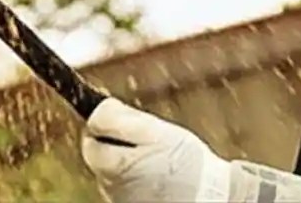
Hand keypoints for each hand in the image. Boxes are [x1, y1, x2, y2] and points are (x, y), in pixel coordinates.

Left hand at [80, 98, 300, 202]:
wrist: (211, 197)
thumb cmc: (186, 163)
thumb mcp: (155, 131)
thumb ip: (120, 118)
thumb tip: (98, 108)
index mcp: (114, 166)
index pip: (90, 139)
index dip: (105, 123)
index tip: (124, 118)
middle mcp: (111, 186)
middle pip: (100, 155)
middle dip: (117, 141)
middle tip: (146, 137)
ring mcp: (121, 198)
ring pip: (114, 169)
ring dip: (129, 158)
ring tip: (158, 156)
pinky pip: (127, 183)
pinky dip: (138, 175)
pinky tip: (159, 172)